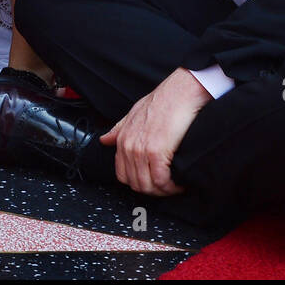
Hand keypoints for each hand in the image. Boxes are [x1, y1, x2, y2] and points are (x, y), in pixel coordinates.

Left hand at [100, 68, 211, 195]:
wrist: (179, 94)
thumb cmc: (161, 102)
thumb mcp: (134, 113)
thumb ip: (119, 129)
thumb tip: (105, 139)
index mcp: (122, 139)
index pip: (122, 175)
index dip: (139, 183)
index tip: (152, 182)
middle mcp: (129, 146)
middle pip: (136, 184)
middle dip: (153, 190)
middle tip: (167, 187)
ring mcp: (141, 150)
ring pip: (148, 186)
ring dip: (163, 191)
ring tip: (174, 186)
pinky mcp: (157, 152)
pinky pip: (161, 181)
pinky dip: (172, 187)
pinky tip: (179, 183)